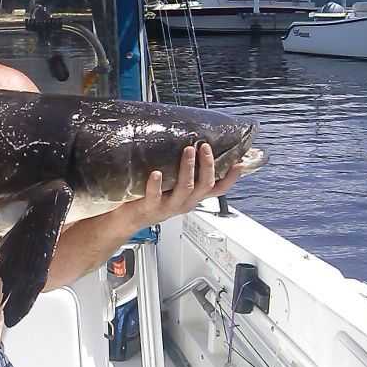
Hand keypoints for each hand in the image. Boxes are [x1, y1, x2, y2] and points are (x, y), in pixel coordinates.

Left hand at [108, 143, 242, 232]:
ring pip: (185, 188)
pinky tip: (156, 173)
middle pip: (204, 185)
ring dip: (188, 168)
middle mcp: (184, 203)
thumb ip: (184, 174)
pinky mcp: (150, 207)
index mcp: (192, 198)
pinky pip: (155, 196)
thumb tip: (192, 147)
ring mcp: (168, 206)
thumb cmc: (150, 199)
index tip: (239, 163)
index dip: (231, 179)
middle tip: (204, 147)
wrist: (126, 219)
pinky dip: (156, 184)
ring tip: (188, 151)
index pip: (218, 189)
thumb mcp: (173, 188)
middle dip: (207, 165)